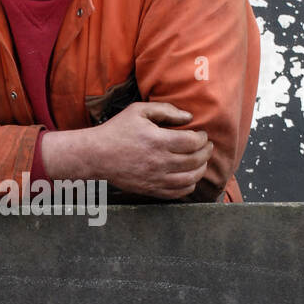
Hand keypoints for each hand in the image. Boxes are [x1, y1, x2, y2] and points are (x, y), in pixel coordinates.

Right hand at [92, 101, 212, 198]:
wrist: (97, 155)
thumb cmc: (117, 130)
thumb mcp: (139, 111)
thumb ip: (165, 110)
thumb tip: (188, 117)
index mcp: (158, 141)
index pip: (193, 142)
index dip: (203, 138)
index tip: (202, 135)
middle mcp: (160, 162)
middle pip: (196, 160)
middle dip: (206, 152)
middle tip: (207, 147)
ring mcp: (156, 178)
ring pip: (191, 178)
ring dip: (201, 169)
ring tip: (201, 161)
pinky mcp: (151, 189)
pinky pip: (178, 192)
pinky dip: (189, 185)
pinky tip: (189, 177)